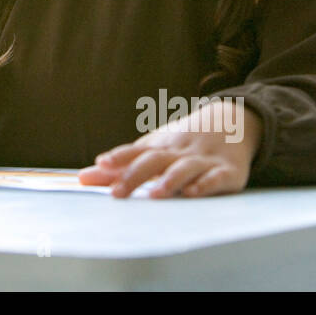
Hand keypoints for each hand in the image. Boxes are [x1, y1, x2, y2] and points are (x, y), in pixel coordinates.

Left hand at [77, 99, 262, 197]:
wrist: (233, 121)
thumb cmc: (182, 142)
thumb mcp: (154, 149)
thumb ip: (120, 166)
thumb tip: (83, 177)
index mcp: (160, 146)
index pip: (135, 151)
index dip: (118, 158)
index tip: (100, 165)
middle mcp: (179, 151)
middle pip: (155, 160)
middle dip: (136, 175)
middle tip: (117, 193)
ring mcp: (203, 160)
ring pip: (185, 168)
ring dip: (170, 179)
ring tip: (155, 193)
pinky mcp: (228, 172)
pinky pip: (217, 177)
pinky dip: (206, 184)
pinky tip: (194, 192)